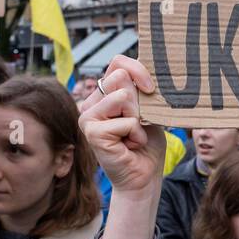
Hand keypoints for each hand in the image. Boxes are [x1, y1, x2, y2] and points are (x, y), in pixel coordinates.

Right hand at [79, 57, 168, 238]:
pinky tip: (129, 146)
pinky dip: (136, 134)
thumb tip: (138, 75)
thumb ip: (139, 91)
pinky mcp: (92, 132)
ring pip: (123, 97)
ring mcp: (88, 116)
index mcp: (105, 93)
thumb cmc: (146, 144)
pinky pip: (126, 121)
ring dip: (138, 119)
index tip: (151, 87)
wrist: (143, 176)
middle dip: (139, 101)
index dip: (138, 69)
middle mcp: (92, 102)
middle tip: (138, 123)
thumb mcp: (148, 110)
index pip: (118, 63)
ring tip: (133, 135)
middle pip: (122, 77)